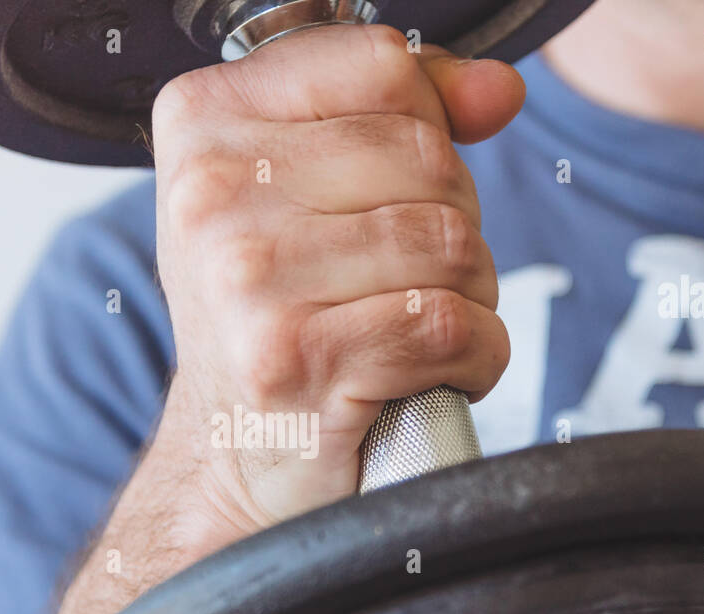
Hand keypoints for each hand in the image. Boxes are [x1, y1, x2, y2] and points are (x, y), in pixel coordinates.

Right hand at [148, 23, 522, 547]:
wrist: (233, 456)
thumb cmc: (272, 319)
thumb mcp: (304, 194)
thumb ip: (403, 117)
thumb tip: (501, 90)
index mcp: (203, 126)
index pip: (381, 67)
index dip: (423, 129)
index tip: (385, 189)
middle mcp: (212, 194)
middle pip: (428, 157)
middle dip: (450, 223)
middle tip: (395, 280)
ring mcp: (250, 279)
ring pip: (450, 243)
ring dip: (465, 295)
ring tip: (405, 329)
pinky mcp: (298, 359)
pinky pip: (451, 325)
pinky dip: (471, 356)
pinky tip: (421, 374)